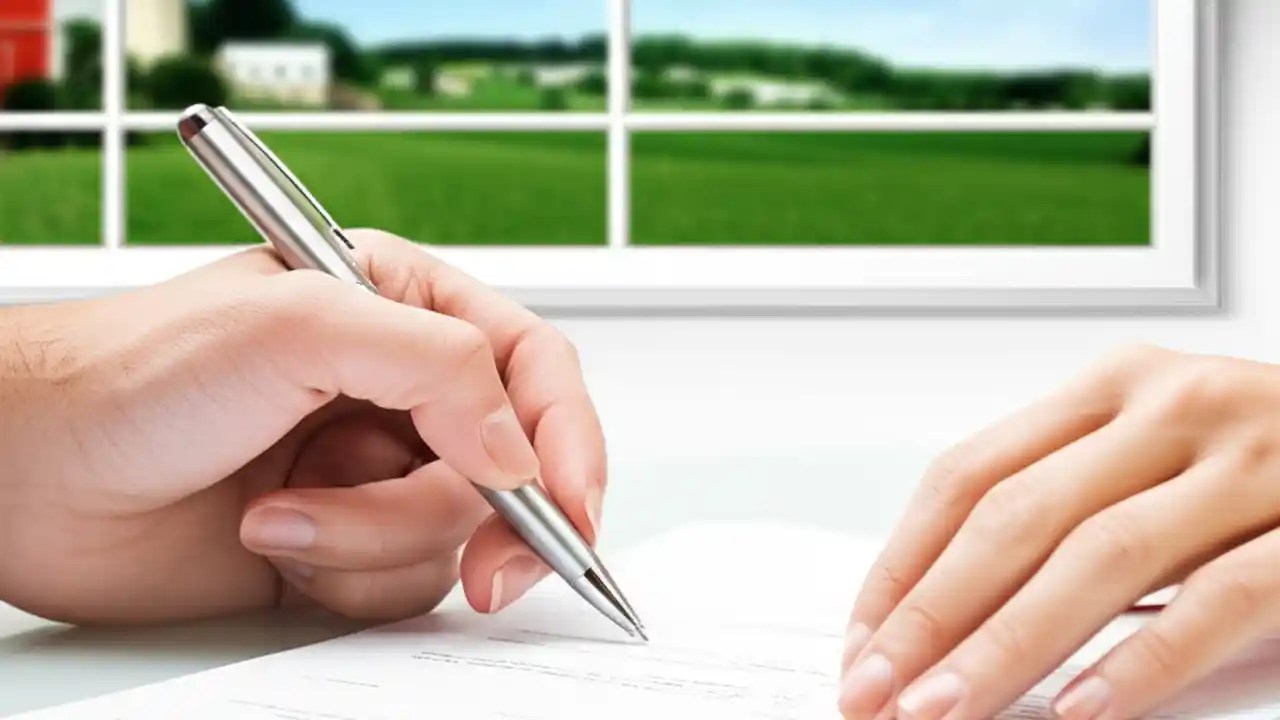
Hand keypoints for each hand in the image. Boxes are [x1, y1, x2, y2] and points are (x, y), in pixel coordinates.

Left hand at [0, 230, 603, 623]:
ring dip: (371, 538)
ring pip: (450, 536)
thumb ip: (439, 367)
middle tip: (487, 569)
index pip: (533, 368)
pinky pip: (397, 584)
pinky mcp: (339, 543)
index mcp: (405, 309)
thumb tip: (520, 453)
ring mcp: (371, 471)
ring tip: (282, 513)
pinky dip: (340, 573)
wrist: (34, 471)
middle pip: (509, 470)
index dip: (570, 439)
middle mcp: (399, 391)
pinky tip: (271, 539)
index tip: (573, 508)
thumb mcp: (302, 322)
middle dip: (485, 521)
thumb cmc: (140, 371)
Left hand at [840, 345, 1279, 719]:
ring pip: (1101, 556)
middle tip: (876, 691)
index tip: (860, 638)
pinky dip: (1144, 661)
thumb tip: (947, 633)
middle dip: (933, 614)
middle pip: (1016, 515)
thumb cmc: (1266, 480)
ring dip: (1010, 646)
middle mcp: (1173, 405)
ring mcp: (1255, 459)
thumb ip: (1066, 529)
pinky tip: (1085, 712)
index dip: (903, 562)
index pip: (969, 473)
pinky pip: (1221, 598)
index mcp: (1112, 389)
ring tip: (945, 713)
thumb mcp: (1154, 479)